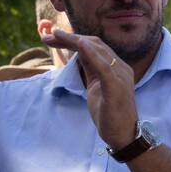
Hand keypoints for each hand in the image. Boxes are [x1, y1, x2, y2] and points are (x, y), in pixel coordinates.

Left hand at [43, 29, 138, 148]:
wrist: (123, 135)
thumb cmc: (110, 113)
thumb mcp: (96, 86)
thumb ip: (91, 68)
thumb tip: (79, 52)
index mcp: (117, 68)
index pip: (95, 46)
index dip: (74, 38)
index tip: (53, 37)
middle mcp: (121, 68)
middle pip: (95, 44)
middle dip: (70, 37)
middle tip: (47, 35)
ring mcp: (120, 78)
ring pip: (98, 51)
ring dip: (74, 41)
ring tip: (54, 36)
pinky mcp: (116, 88)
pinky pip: (103, 67)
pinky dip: (90, 53)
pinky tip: (77, 45)